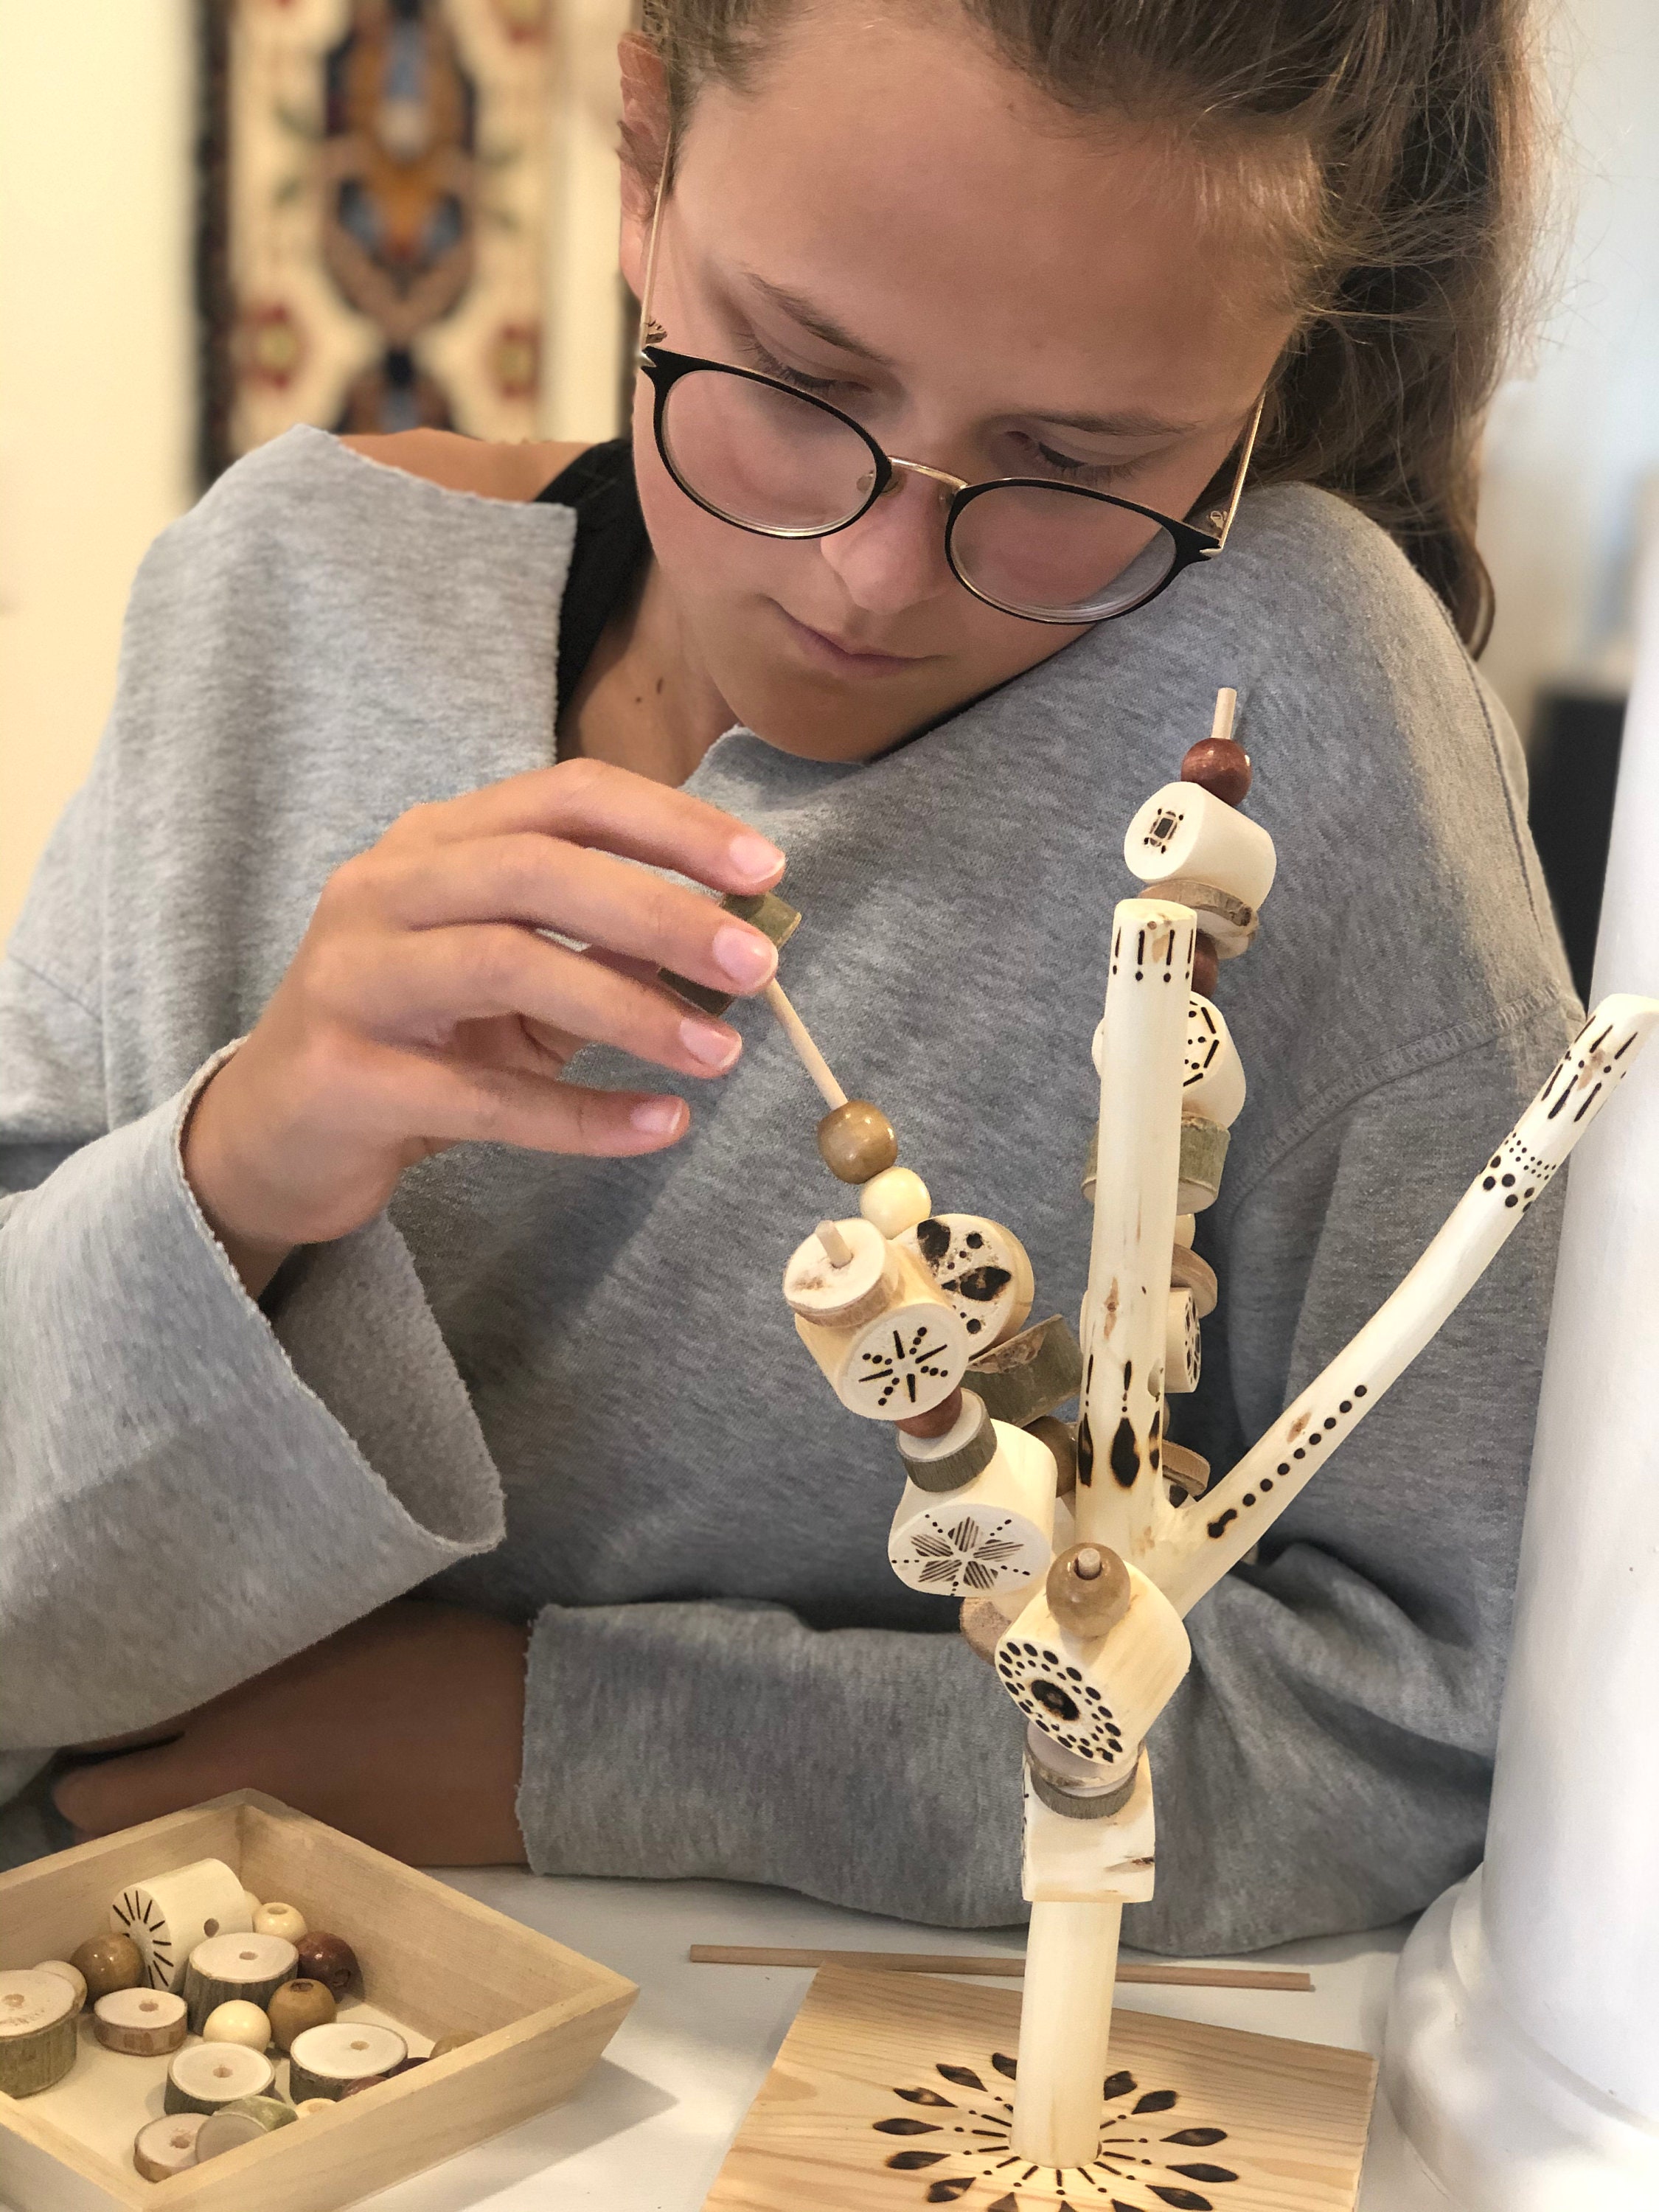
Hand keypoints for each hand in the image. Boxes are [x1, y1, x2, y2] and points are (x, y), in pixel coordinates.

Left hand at [51, 1602, 530, 1866]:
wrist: (525, 1741)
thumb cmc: (444, 1658)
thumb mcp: (340, 1623)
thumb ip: (256, 1639)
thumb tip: (194, 1644)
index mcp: (239, 1696)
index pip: (108, 1717)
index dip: (90, 1708)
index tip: (103, 1691)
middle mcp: (229, 1771)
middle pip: (97, 1801)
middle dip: (92, 1780)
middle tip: (118, 1751)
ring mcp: (260, 1826)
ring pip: (153, 1835)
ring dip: (148, 1809)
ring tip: (180, 1773)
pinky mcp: (301, 1863)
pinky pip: (220, 1848)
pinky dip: (216, 1827)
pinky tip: (252, 1794)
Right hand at [184, 758, 785, 1290]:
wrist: (278, 1136)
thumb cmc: (414, 1042)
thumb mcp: (515, 981)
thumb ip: (603, 952)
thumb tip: (728, 948)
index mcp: (433, 844)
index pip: (564, 798)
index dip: (669, 824)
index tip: (764, 869)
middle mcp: (383, 889)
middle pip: (536, 868)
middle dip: (660, 911)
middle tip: (759, 964)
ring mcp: (352, 978)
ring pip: (506, 964)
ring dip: (630, 1009)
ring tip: (722, 1054)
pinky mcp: (345, 1078)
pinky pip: (483, 1097)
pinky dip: (584, 1116)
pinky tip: (662, 1126)